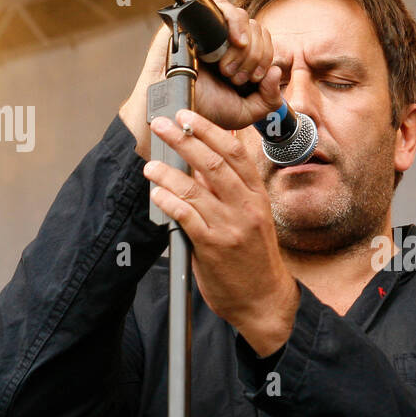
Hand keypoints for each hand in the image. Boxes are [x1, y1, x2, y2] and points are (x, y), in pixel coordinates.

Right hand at [118, 0, 283, 159]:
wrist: (172, 110)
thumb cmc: (203, 111)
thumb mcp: (245, 112)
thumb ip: (269, 99)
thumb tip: (276, 70)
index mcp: (239, 57)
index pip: (265, 41)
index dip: (266, 58)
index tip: (253, 80)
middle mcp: (226, 40)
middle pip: (257, 28)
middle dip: (254, 57)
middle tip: (236, 79)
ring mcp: (210, 28)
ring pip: (242, 16)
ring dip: (244, 46)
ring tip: (227, 68)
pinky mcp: (192, 18)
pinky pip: (220, 4)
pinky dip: (235, 22)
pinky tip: (235, 42)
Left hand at [143, 108, 298, 356]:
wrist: (265, 300)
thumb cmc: (255, 259)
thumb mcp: (252, 219)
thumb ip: (230, 192)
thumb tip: (201, 163)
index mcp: (257, 196)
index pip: (235, 153)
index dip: (210, 130)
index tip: (188, 116)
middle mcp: (246, 207)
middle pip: (213, 163)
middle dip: (184, 139)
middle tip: (162, 126)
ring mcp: (230, 227)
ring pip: (195, 188)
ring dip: (168, 173)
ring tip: (150, 166)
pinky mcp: (213, 247)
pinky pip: (186, 217)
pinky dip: (169, 202)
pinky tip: (157, 195)